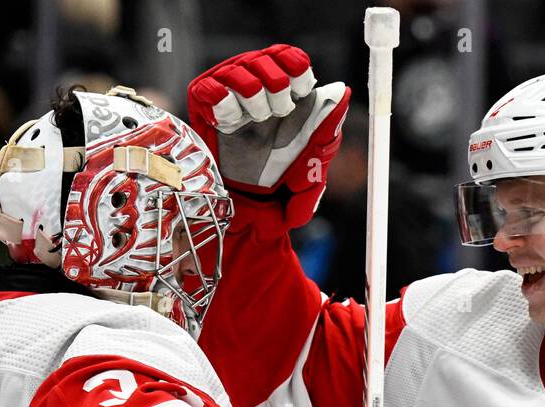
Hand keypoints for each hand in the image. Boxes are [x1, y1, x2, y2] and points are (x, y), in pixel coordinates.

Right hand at [188, 44, 349, 229]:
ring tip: (256, 120)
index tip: (301, 90)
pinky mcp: (202, 105)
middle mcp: (256, 86)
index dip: (296, 68)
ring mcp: (227, 93)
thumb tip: (342, 93)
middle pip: (265, 59)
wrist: (249, 210)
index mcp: (283, 92)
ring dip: (253, 97)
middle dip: (277, 85)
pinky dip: (225, 104)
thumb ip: (327, 130)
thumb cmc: (281, 183)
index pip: (288, 57)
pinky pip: (211, 89)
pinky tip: (230, 123)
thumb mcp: (313, 162)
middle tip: (279, 113)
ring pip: (240, 72)